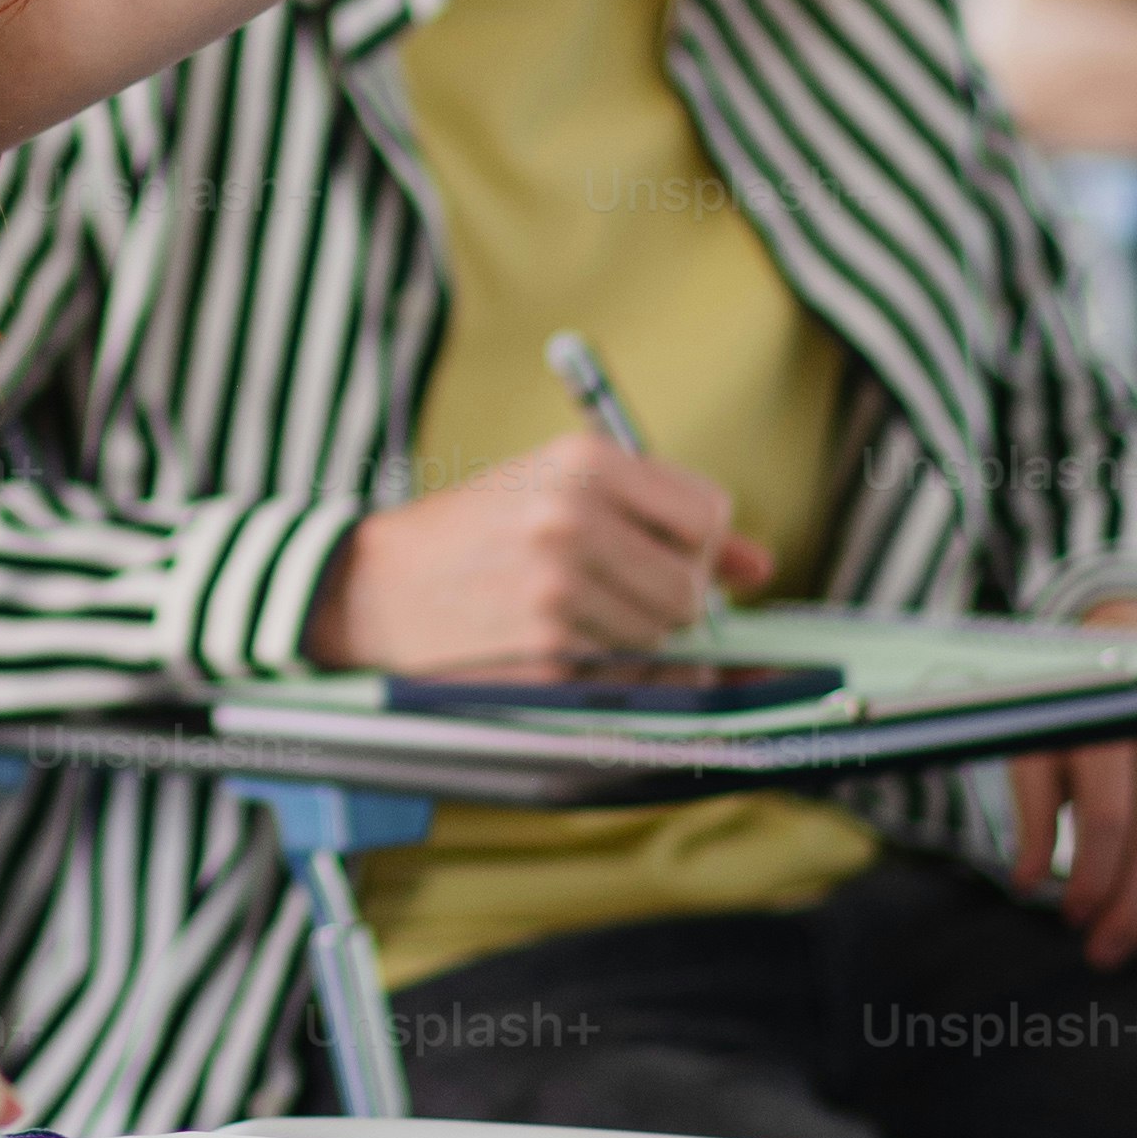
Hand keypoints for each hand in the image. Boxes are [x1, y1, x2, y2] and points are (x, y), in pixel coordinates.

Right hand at [307, 434, 768, 677]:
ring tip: (570, 610)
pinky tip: (554, 641)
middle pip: (693, 585)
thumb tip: (761, 565)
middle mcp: (572, 520)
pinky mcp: (548, 656)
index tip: (655, 547)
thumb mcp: (558, 489)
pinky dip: (605, 668)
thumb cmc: (477, 531)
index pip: (707, 513)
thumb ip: (666, 517)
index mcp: (581, 461)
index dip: (692, 541)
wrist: (375, 585)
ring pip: (664, 635)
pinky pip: (628, 675)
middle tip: (609, 587)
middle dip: (669, 597)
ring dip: (634, 635)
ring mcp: (559, 592)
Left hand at [1006, 695, 1136, 966]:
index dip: (1093, 880)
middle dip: (1133, 911)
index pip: (1110, 819)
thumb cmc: (1083, 706)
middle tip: (1105, 951)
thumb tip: (1027, 883)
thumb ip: (1033, 810)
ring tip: (1136, 934)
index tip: (1072, 919)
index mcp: (1119, 712)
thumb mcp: (1041, 740)